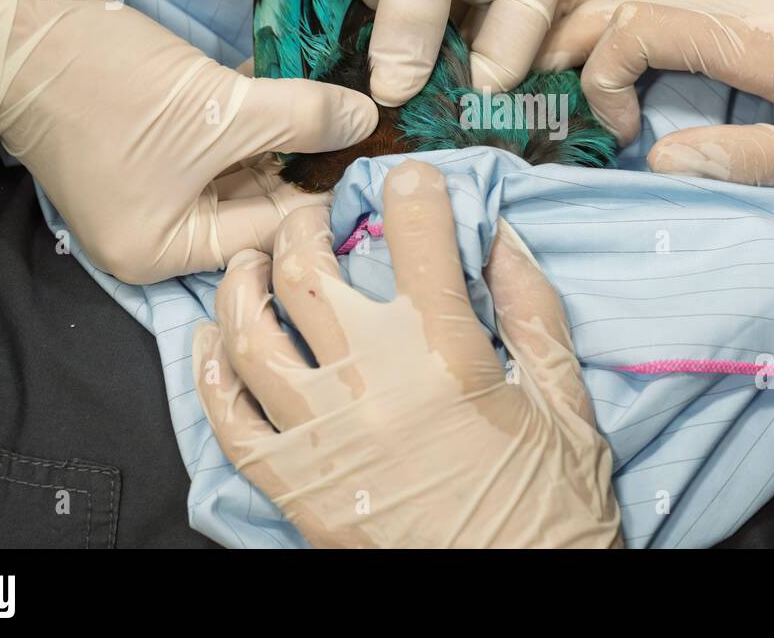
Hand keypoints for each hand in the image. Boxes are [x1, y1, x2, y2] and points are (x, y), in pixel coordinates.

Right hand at [0, 0, 377, 283]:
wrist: (16, 28)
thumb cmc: (108, 87)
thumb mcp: (217, 108)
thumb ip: (301, 118)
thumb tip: (368, 119)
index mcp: (166, 249)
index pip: (270, 233)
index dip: (328, 196)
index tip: (382, 165)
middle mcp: (164, 229)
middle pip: (261, 201)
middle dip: (312, 162)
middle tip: (374, 131)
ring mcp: (161, 184)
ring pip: (248, 163)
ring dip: (292, 131)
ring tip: (351, 104)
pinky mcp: (162, 141)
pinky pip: (224, 136)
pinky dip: (258, 112)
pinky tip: (308, 85)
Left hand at [192, 160, 620, 547]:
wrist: (513, 594)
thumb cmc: (547, 505)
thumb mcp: (565, 401)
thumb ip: (532, 310)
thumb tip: (501, 237)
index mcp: (443, 355)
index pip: (414, 237)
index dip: (413, 190)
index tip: (410, 179)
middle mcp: (368, 382)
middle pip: (306, 271)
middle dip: (305, 223)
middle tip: (315, 214)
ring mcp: (318, 435)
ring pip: (248, 332)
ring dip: (242, 282)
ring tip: (251, 261)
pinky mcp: (291, 484)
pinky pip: (225, 417)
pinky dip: (208, 369)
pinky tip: (210, 339)